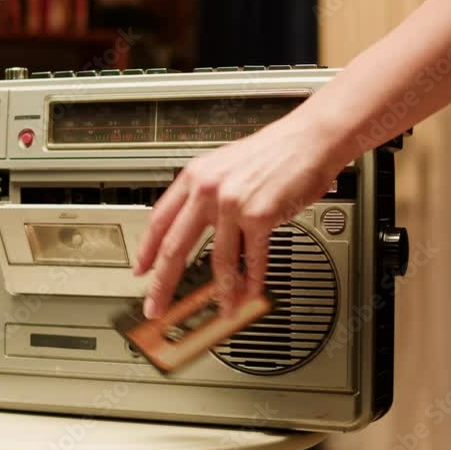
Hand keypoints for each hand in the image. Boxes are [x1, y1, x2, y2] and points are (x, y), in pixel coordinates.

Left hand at [133, 116, 346, 318]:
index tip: (140, 271)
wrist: (310, 139)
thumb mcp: (225, 166)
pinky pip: (253, 259)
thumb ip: (206, 194)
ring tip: (223, 310)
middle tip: (156, 307)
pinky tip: (250, 293)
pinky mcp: (260, 215)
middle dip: (163, 284)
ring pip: (218, 260)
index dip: (146, 251)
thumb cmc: (274, 152)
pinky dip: (252, 281)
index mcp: (194, 177)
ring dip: (222, 292)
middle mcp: (207, 190)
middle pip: (175, 247)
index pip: (159, 221)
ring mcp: (232, 204)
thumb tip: (193, 228)